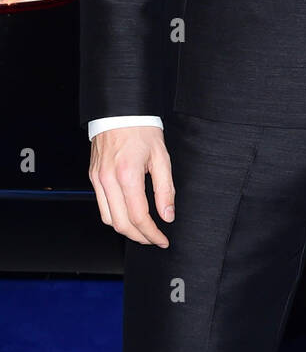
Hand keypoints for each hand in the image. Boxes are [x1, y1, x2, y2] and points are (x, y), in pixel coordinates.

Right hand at [89, 126, 173, 246]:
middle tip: (155, 239)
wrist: (121, 111)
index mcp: (128, 175)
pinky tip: (128, 215)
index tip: (162, 240)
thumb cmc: (142, 130)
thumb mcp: (161, 157)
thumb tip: (167, 215)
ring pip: (108, 219)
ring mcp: (98, 179)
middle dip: (140, 237)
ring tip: (143, 231)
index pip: (139, 216)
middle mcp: (108, 180)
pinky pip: (102, 206)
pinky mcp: (93, 177)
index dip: (152, 233)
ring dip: (126, 230)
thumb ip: (165, 189)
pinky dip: (114, 216)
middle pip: (122, 224)